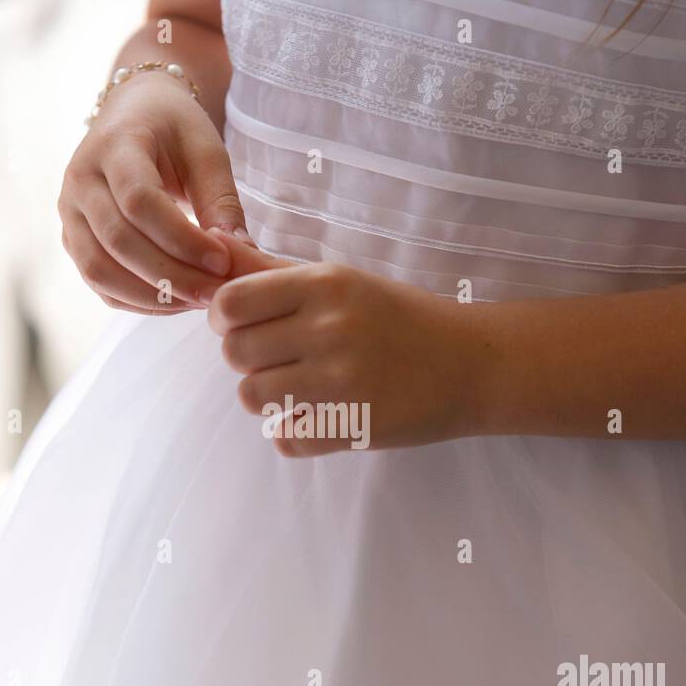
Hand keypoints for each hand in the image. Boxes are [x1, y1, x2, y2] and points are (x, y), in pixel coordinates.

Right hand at [59, 71, 263, 312]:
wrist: (134, 115)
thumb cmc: (174, 129)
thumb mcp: (206, 151)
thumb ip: (222, 200)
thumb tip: (243, 254)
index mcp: (113, 146)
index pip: (139, 202)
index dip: (182, 239)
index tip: (223, 261)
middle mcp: (80, 182)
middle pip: (119, 242)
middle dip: (173, 276)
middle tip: (218, 293)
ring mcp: (70, 215)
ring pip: (101, 272)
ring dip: (154, 296)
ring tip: (201, 300)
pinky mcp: (74, 242)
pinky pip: (101, 285)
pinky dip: (139, 302)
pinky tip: (178, 301)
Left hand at [209, 263, 493, 453]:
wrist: (471, 364)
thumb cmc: (399, 318)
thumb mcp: (342, 281)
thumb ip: (273, 271)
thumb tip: (214, 247)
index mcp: (325, 285)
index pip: (231, 303)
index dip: (224, 318)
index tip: (242, 325)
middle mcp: (330, 330)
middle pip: (235, 354)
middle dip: (247, 359)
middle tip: (278, 359)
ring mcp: (341, 382)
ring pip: (253, 398)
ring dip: (268, 398)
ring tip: (298, 388)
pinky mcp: (352, 427)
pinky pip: (285, 438)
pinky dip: (294, 432)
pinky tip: (319, 416)